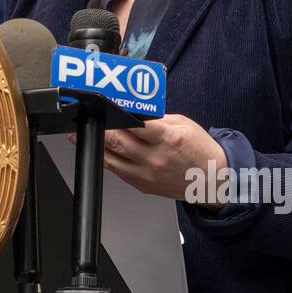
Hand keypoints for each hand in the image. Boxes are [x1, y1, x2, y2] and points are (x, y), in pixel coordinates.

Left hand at [71, 113, 226, 204]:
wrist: (213, 181)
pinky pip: (118, 171)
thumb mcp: (183, 124)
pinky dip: (107, 159)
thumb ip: (157, 118)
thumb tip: (133, 111)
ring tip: (78, 135)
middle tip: (87, 119)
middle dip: (99, 128)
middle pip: (118, 141)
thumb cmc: (200, 150)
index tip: (104, 107)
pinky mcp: (142, 186)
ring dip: (94, 145)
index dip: (117, 115)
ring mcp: (147, 174)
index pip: (135, 124)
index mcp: (167, 139)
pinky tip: (100, 150)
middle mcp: (155, 158)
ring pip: (112, 159)